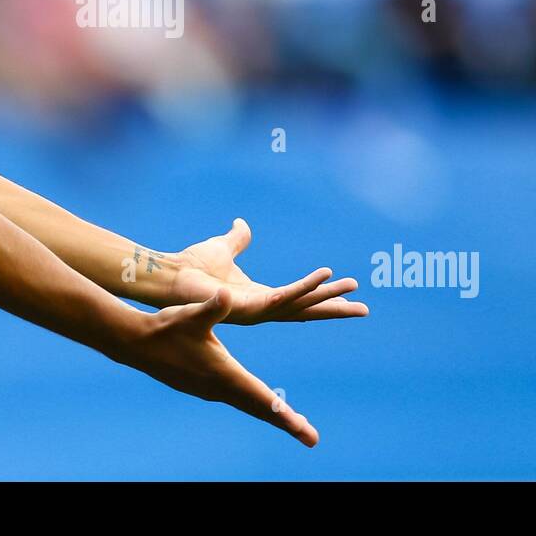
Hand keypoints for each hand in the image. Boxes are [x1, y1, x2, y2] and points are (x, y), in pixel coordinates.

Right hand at [116, 286, 319, 445]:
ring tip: (293, 424)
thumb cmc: (165, 327)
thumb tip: (226, 292)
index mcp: (223, 373)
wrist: (135, 344)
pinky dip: (254, 405)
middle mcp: (219, 387)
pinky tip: (260, 404)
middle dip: (287, 423)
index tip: (304, 430)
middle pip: (260, 408)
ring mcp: (209, 390)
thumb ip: (213, 306)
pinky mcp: (202, 387)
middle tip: (312, 438)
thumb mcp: (192, 313)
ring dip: (272, 414)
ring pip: (248, 405)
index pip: (261, 398)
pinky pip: (236, 400)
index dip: (284, 415)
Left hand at [167, 218, 369, 325]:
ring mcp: (257, 310)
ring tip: (353, 287)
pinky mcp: (251, 305)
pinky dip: (308, 285)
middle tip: (364, 309)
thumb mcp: (224, 246)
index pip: (297, 298)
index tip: (345, 292)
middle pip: (306, 309)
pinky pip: (286, 295)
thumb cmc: (193, 264)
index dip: (320, 296)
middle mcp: (261, 307)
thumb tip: (241, 225)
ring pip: (301, 303)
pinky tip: (327, 276)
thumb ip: (237, 238)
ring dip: (328, 297)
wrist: (171, 273)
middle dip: (334, 309)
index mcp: (259, 295)